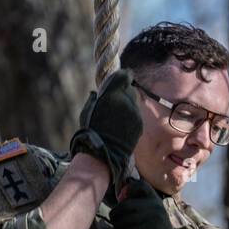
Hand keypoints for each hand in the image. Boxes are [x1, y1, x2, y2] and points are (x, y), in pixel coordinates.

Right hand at [68, 69, 143, 189]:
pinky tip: (121, 124)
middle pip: (130, 89)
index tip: (122, 77)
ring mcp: (135, 113)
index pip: (125, 76)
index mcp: (112, 94)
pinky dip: (130, 116)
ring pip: (134, 102)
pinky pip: (136, 115)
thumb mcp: (88, 110)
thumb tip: (97, 93)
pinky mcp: (140, 124)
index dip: (124, 76)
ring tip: (117, 114)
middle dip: (124, 92)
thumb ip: (95, 98)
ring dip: (128, 104)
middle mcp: (126, 101)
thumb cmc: (92, 130)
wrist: (105, 152)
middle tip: (115, 99)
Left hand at [109, 177, 195, 228]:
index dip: (127, 190)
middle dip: (116, 217)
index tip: (123, 200)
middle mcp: (155, 205)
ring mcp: (152, 217)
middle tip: (117, 225)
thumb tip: (121, 192)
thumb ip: (139, 204)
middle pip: (124, 206)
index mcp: (155, 200)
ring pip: (122, 221)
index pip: (139, 185)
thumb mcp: (152, 215)